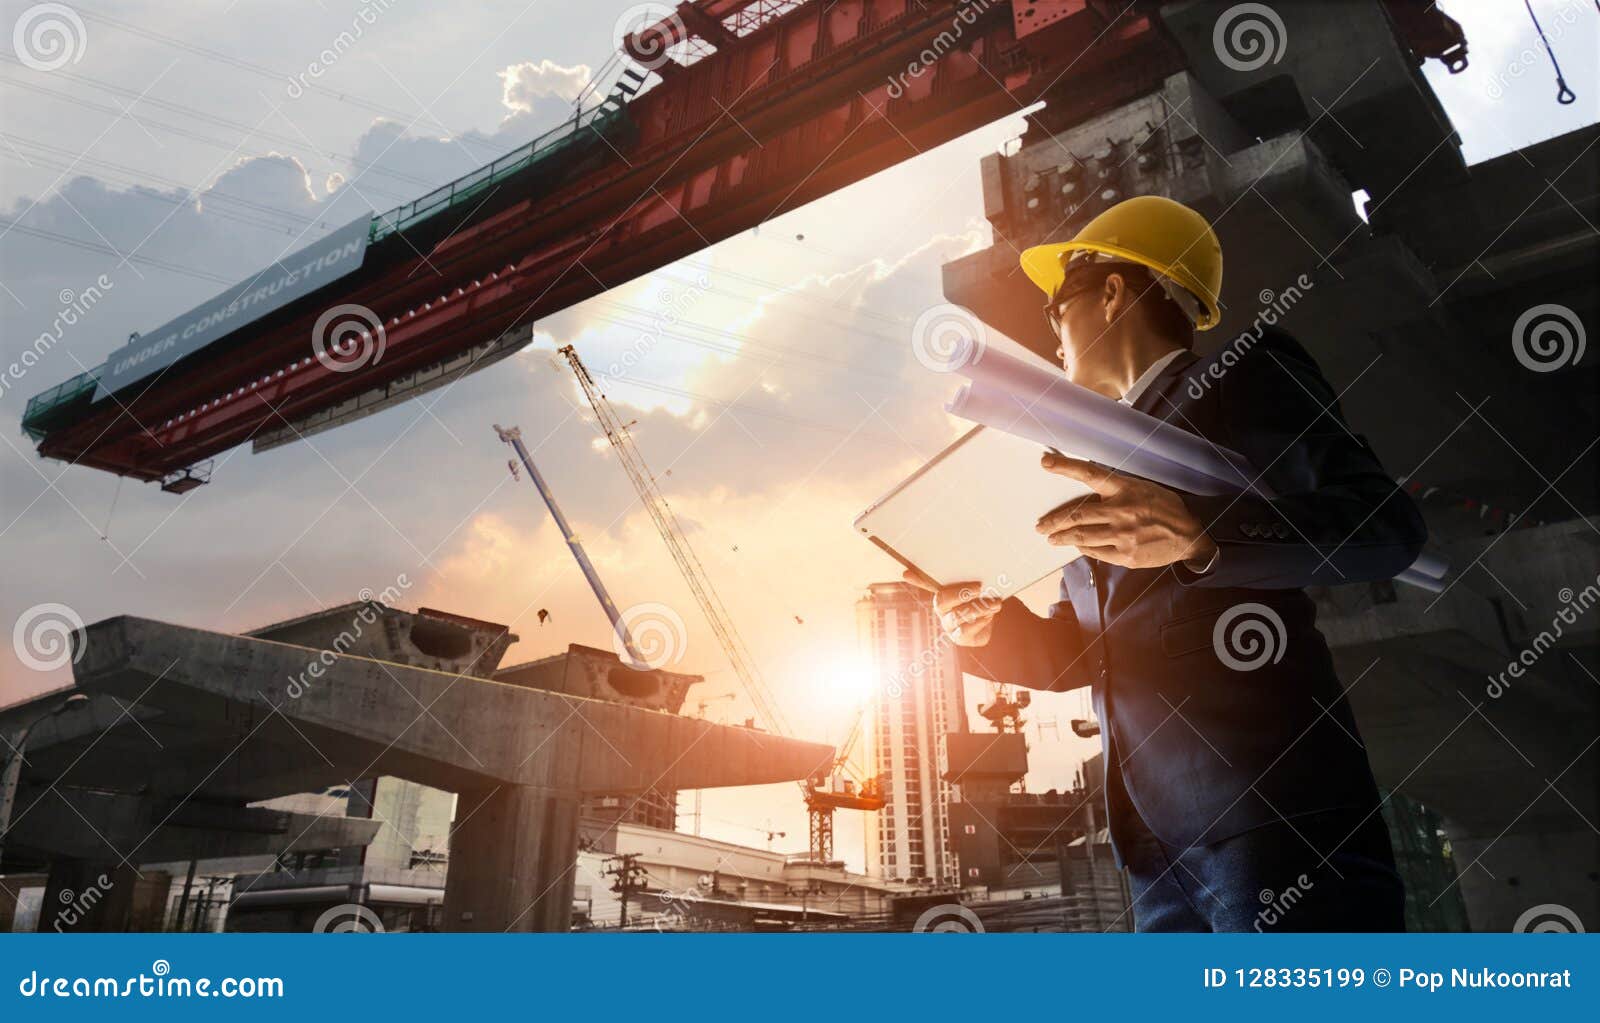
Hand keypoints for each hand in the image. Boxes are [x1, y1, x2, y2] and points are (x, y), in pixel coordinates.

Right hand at [901, 569, 1003, 646]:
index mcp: (943, 592)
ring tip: (995, 603)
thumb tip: (967, 559)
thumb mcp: (977, 584)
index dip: (916, 579)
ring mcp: (949, 625)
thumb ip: (970, 577)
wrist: (992, 618)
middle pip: (941, 601)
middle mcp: (942, 609)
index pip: (926, 583)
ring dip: (977, 609)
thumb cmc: (982, 597)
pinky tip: (989, 615)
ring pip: (956, 616)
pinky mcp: (960, 638)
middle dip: (960, 593)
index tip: (906, 573)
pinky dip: (979, 622)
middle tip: (979, 587)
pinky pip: (965, 631)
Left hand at [1034, 453, 1217, 570]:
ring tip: (1052, 539)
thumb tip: (1089, 501)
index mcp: (1124, 489)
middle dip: (1054, 522)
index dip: (1065, 466)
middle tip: (1040, 526)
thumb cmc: (1164, 508)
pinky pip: (1096, 552)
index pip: (1090, 473)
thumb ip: (1116, 493)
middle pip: (1077, 515)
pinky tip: (1078, 546)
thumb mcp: (1142, 490)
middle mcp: (1120, 511)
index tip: (1045, 462)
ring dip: (1062, 538)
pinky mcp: (1126, 555)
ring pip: (1081, 536)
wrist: (1190, 534)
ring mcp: (1122, 535)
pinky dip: (1084, 548)